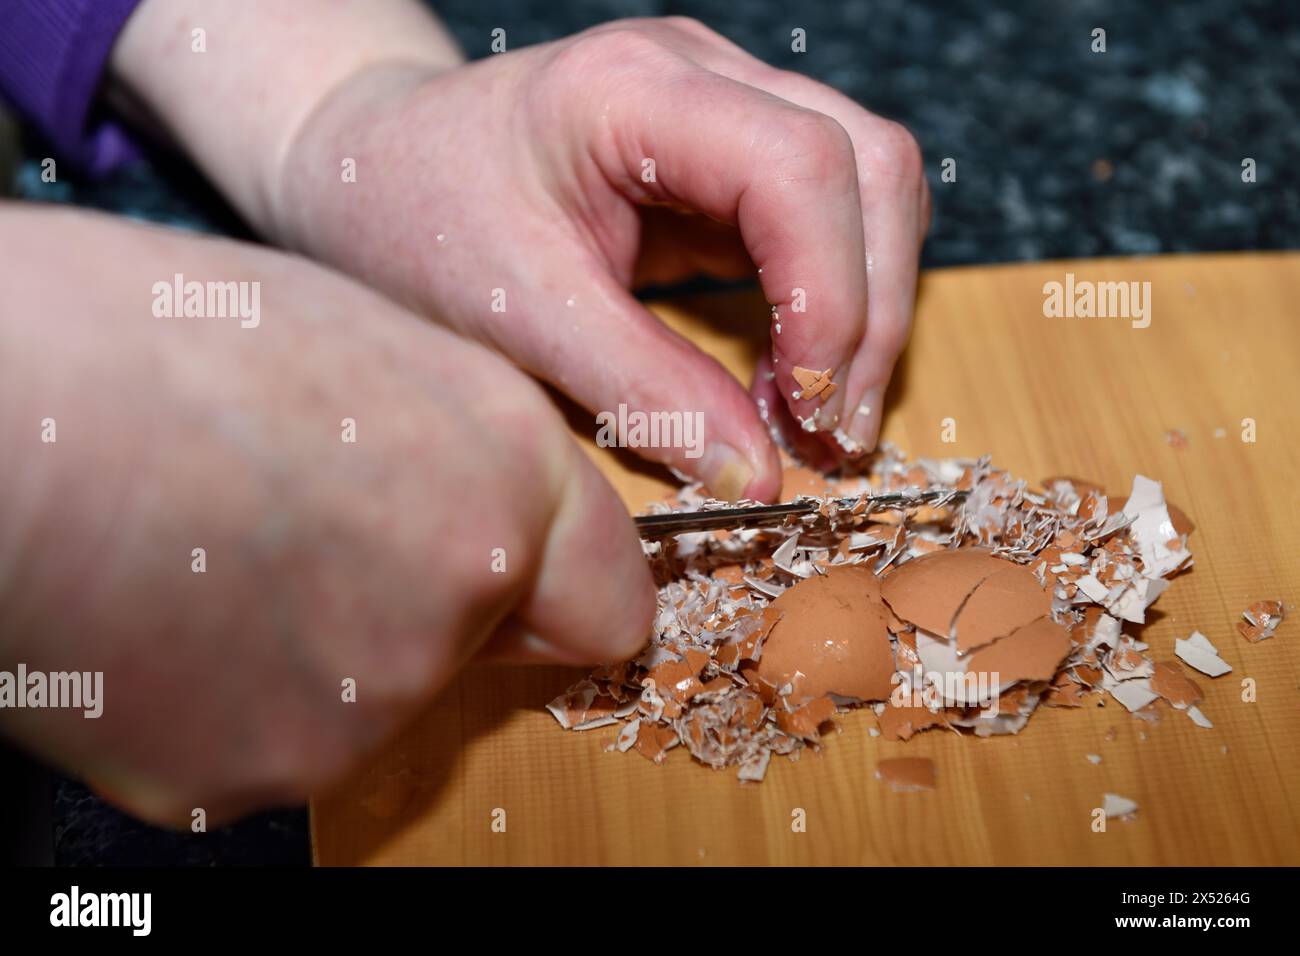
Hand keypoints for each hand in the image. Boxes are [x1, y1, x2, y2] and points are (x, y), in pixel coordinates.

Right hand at [0, 206, 653, 823]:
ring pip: (378, 700)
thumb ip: (466, 445)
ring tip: (212, 553)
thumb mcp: (364, 341)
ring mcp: (355, 706)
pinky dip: (231, 698)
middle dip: (434, 606)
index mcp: (501, 474)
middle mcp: (457, 600)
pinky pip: (273, 744)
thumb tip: (491, 513)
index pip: (611, 599)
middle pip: (490, 649)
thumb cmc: (144, 339)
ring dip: (321, 648)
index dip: (564, 586)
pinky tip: (167, 613)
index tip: (526, 582)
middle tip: (318, 531)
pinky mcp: (246, 775)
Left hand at [272, 18, 930, 497]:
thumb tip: (759, 476)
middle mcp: (699, 75)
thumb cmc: (414, 220)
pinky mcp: (723, 157)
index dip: (834, 296)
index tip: (813, 407)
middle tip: (837, 429)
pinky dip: (833, 299)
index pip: (800, 168)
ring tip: (822, 413)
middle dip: (871, 309)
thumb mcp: (516, 316)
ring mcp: (721, 106)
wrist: (370, 170)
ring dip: (867, 304)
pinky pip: (824, 215)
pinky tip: (797, 374)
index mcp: (635, 90)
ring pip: (869, 184)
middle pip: (866, 164)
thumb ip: (641, 391)